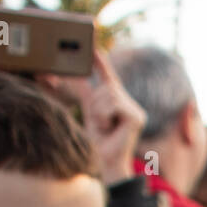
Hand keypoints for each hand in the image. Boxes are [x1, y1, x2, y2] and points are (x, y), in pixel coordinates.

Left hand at [39, 49, 145, 185]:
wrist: (106, 163)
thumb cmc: (98, 140)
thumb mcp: (89, 110)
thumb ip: (84, 91)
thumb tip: (69, 73)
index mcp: (118, 100)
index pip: (108, 75)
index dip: (100, 61)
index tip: (91, 44)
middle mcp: (130, 102)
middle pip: (106, 87)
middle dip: (96, 105)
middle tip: (100, 123)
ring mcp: (136, 110)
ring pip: (108, 95)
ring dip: (99, 112)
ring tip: (105, 127)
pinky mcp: (137, 117)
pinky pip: (113, 104)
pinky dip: (106, 116)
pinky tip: (111, 128)